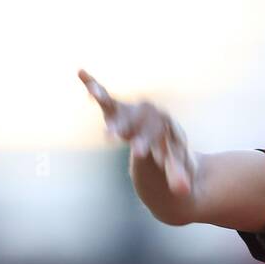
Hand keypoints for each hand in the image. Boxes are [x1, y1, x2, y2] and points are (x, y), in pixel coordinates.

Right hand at [78, 68, 194, 195]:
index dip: (146, 143)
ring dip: (106, 101)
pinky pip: (105, 98)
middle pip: (134, 122)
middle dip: (124, 128)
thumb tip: (184, 191)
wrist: (168, 136)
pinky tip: (81, 72)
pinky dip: (93, 85)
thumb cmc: (172, 152)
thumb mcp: (177, 164)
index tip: (138, 152)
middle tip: (113, 136)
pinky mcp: (119, 110)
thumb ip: (179, 175)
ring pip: (119, 108)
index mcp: (163, 129)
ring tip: (93, 93)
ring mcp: (133, 112)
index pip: (154, 136)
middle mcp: (148, 117)